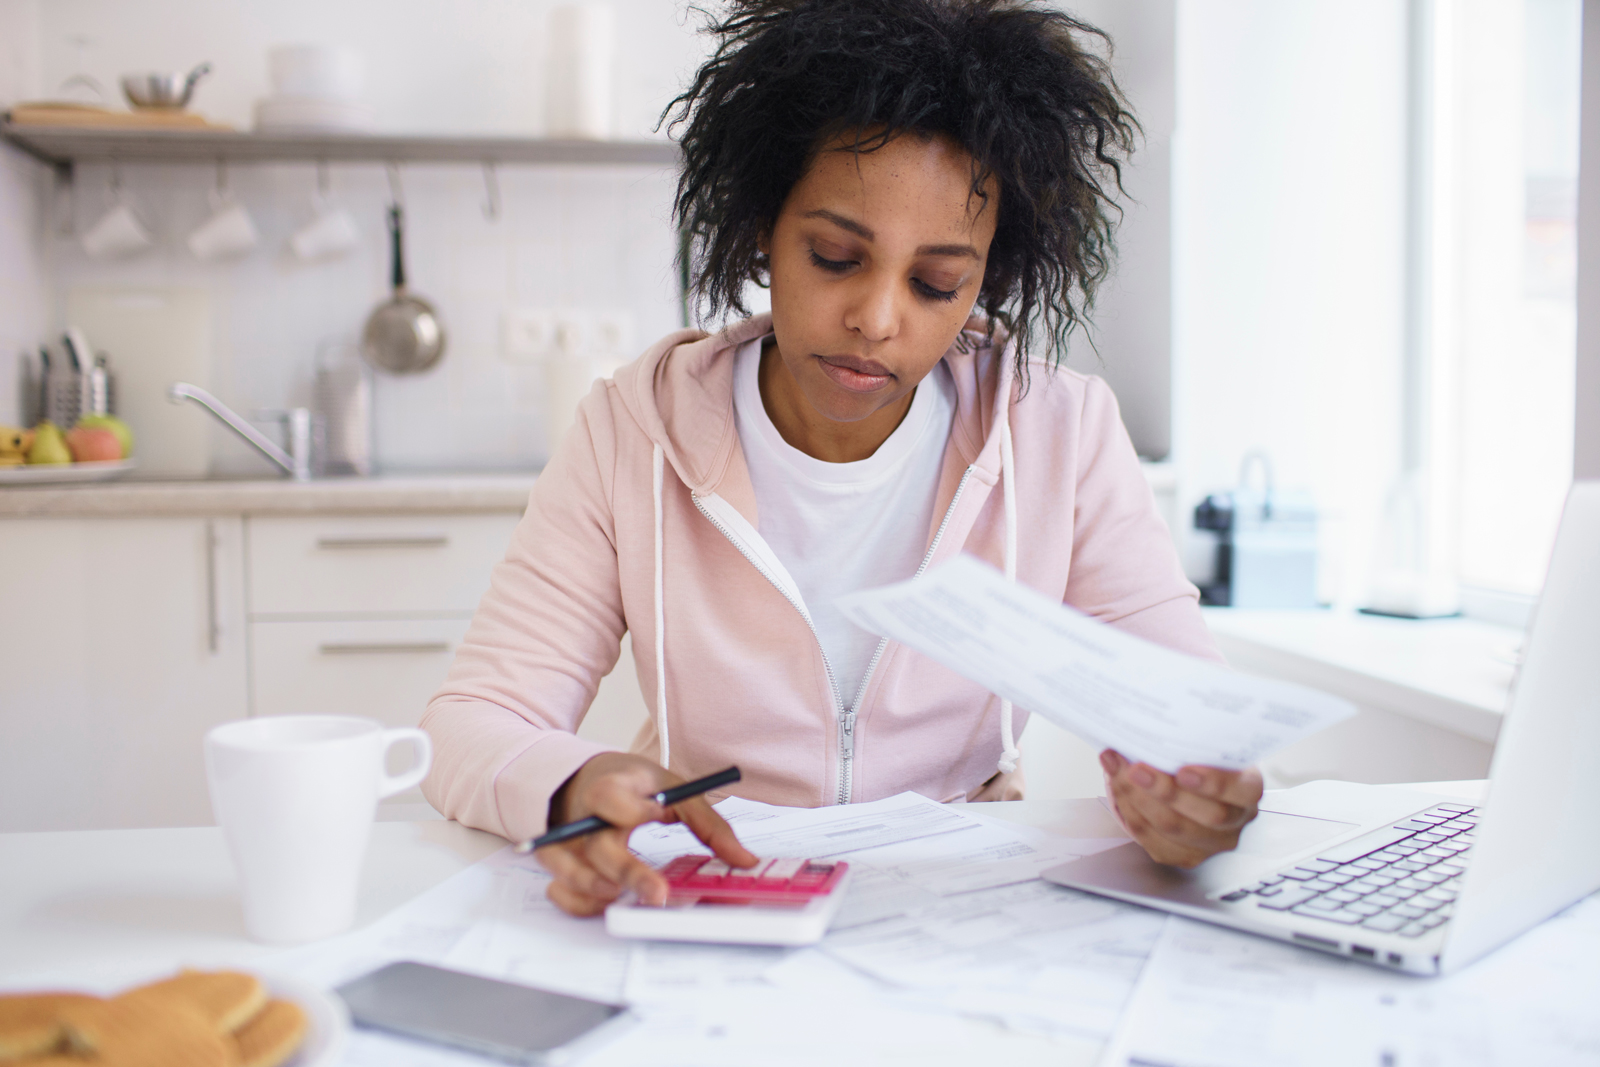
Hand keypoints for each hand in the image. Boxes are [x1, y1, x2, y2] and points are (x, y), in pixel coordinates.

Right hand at [534, 752, 758, 916]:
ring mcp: (569, 843)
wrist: (587, 778)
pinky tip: (603, 906)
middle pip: (598, 846)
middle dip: (627, 872)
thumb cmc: (633, 785)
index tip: (651, 814)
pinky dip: (576, 901)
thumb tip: (744, 861)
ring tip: (622, 900)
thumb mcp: (673, 789)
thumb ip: (708, 824)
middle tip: (658, 894)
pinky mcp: (561, 862)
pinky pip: (560, 888)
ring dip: (595, 890)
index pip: (609, 796)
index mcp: (613, 787)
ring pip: (570, 871)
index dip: (628, 808)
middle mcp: (586, 817)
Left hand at [1101, 750, 1262, 868]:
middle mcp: (1236, 820)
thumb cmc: (1196, 758)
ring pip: (1174, 828)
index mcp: (1248, 788)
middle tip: (1135, 769)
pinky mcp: (1184, 856)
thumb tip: (1155, 725)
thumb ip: (1190, 740)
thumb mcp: (1203, 745)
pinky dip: (1130, 811)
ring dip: (1139, 798)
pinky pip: (1153, 839)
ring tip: (1116, 770)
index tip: (1183, 771)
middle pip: (1206, 815)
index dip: (1215, 784)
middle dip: (1165, 791)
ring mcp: (1212, 843)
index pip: (1243, 791)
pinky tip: (1118, 788)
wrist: (1182, 779)